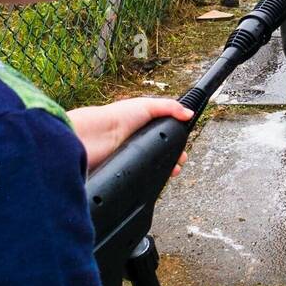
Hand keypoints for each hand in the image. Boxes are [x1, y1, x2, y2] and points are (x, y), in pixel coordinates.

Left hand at [67, 97, 192, 172]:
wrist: (95, 138)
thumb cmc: (116, 117)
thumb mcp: (147, 105)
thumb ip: (170, 108)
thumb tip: (189, 113)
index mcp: (142, 126)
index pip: (164, 135)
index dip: (176, 142)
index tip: (184, 149)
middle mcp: (137, 142)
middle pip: (161, 153)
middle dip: (173, 159)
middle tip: (180, 163)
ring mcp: (131, 158)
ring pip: (152, 167)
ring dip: (165, 171)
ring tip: (173, 172)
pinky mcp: (125, 172)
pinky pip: (141, 179)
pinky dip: (150, 180)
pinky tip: (157, 180)